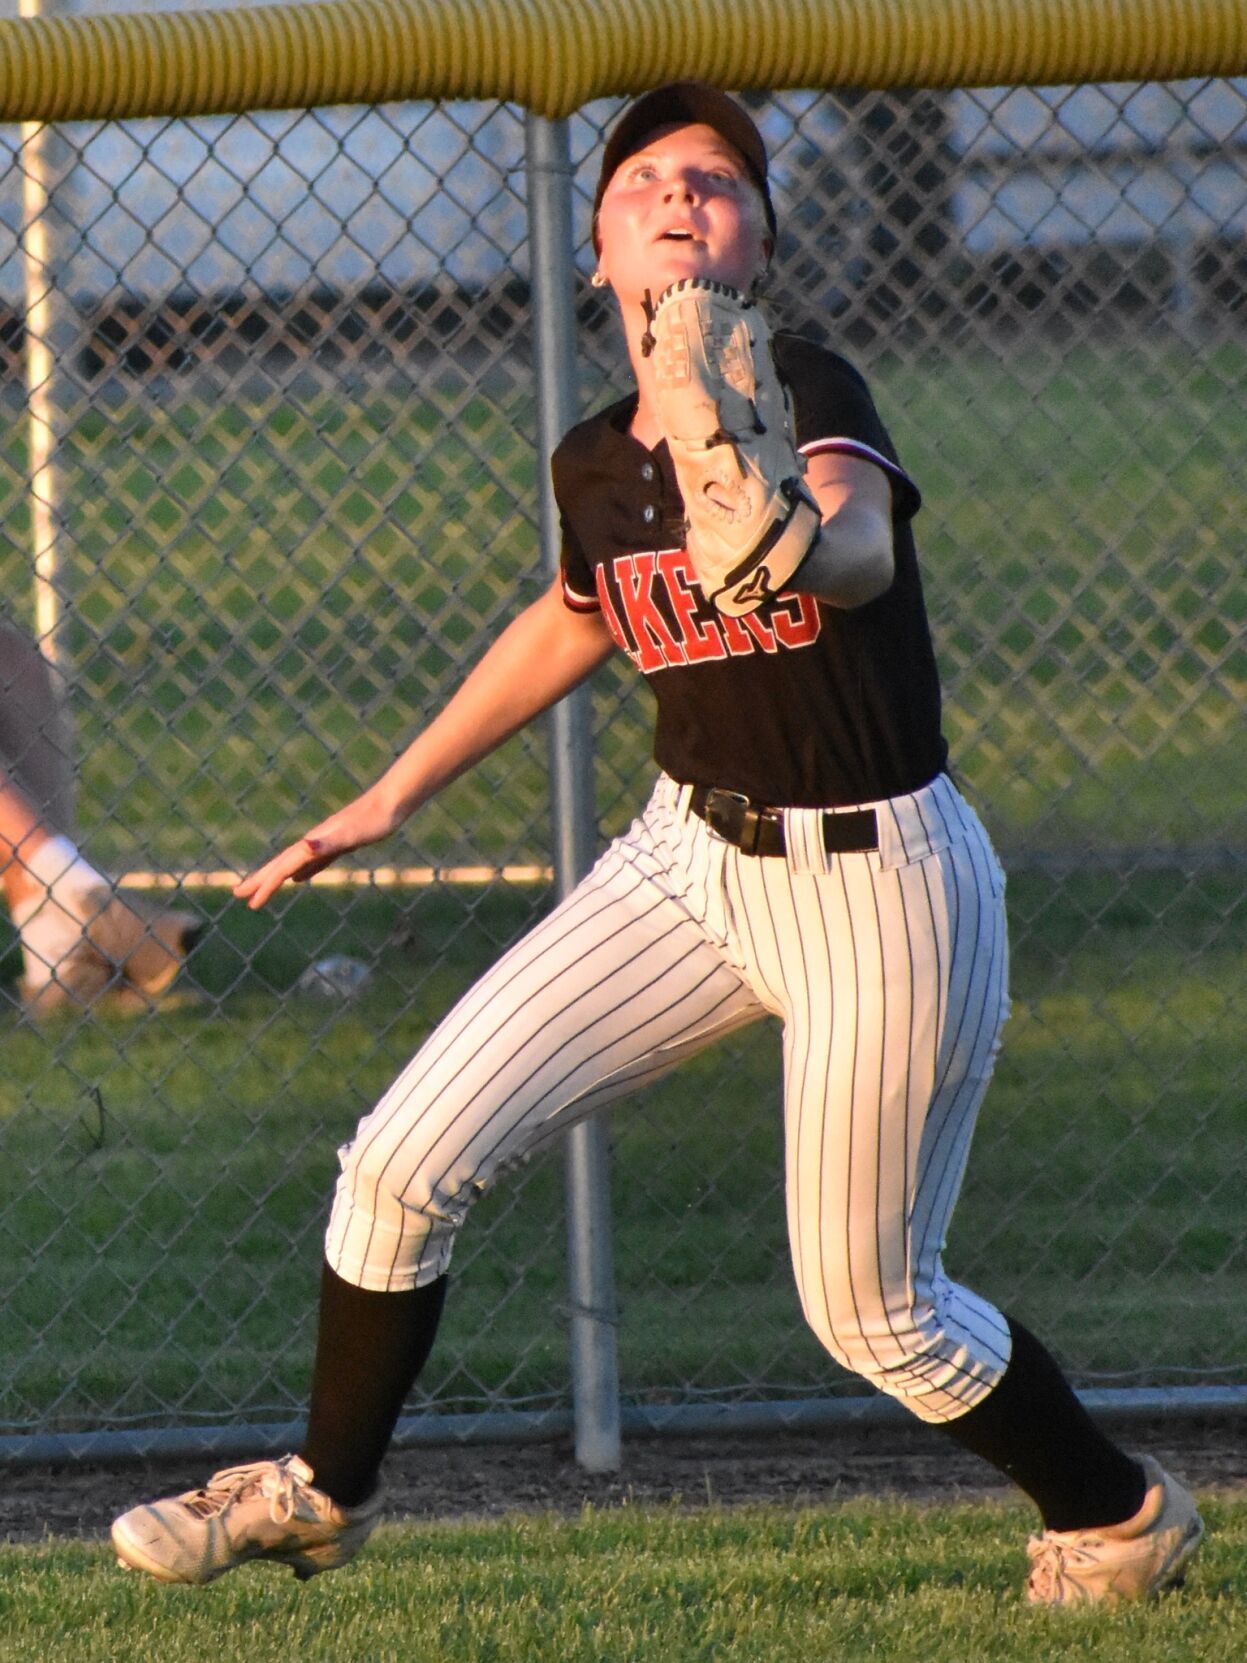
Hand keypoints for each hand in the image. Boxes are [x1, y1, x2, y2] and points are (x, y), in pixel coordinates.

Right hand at [233, 789, 399, 909]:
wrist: (393, 801)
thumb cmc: (374, 820)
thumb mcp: (351, 835)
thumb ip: (327, 842)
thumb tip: (303, 847)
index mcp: (312, 843)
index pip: (281, 868)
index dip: (265, 886)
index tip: (249, 904)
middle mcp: (314, 841)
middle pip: (280, 864)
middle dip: (260, 880)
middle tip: (237, 894)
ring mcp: (326, 842)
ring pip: (294, 863)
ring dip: (277, 876)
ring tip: (264, 888)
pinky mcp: (339, 844)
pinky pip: (313, 862)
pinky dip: (303, 871)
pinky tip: (301, 877)